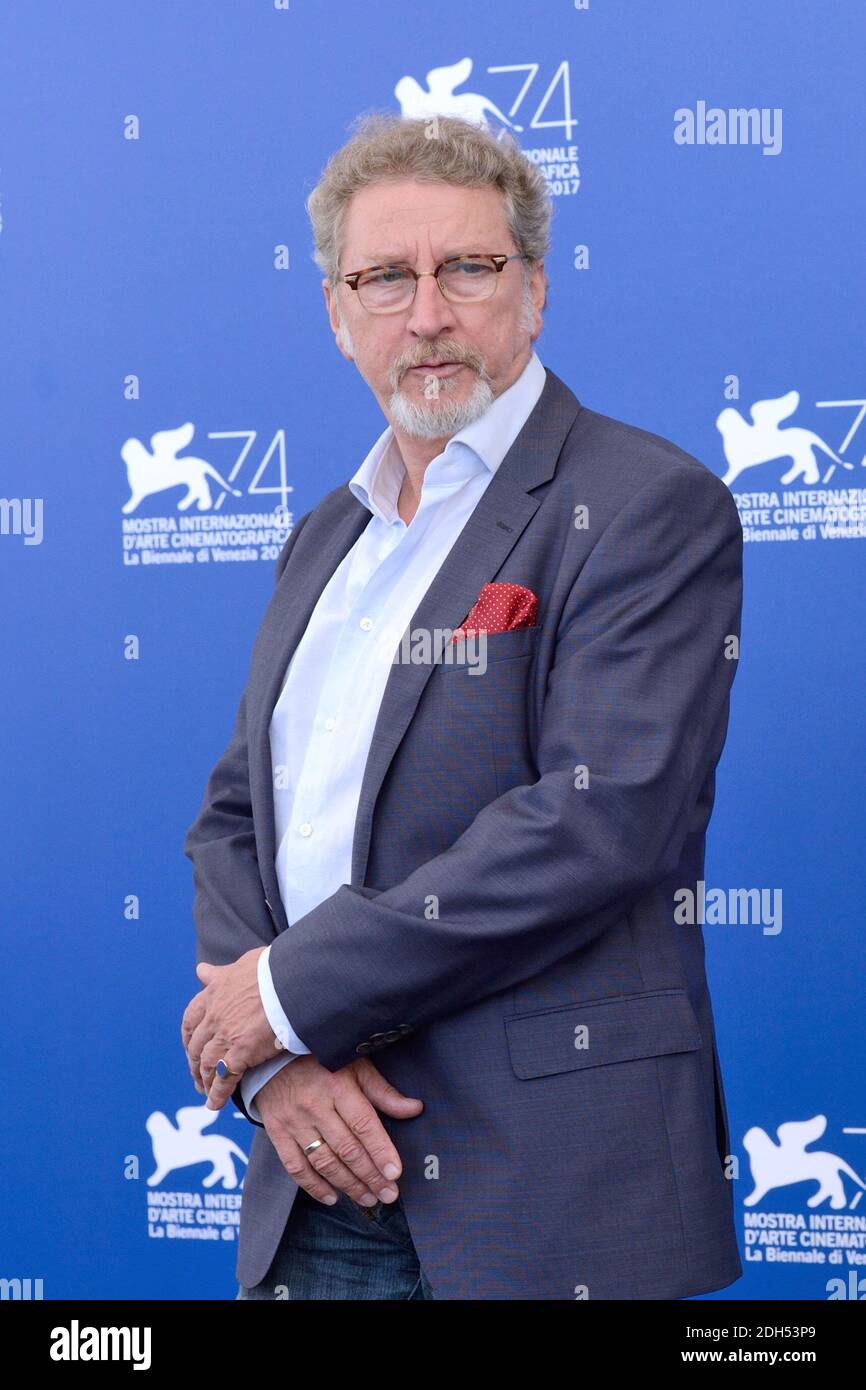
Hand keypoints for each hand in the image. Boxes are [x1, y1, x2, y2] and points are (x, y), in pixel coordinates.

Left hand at [181, 948, 276, 1108]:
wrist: (293, 980)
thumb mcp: (242, 964)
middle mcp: (214, 1015)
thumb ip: (221, 973)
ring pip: (207, 1064)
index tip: (190, 1046)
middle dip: (195, 1062)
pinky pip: (224, 1078)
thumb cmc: (274, 969)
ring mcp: (226, 1035)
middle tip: (198, 1074)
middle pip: (196, 1045)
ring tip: (206, 1092)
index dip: (189, 1036)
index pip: (191, 1018)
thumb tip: (202, 971)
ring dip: (204, 1080)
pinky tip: (214, 1104)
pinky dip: (217, 1094)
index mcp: (214, 993)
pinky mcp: (241, 1052)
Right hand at [256, 1055, 423, 1207]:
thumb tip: (415, 1108)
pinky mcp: (277, 1132)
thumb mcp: (355, 1066)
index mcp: (338, 1086)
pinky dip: (313, 1186)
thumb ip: (382, 1091)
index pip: (364, 1125)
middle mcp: (315, 1106)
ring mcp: (294, 1121)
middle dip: (370, 1176)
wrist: (270, 1054)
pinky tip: (332, 1197)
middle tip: (388, 1195)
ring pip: (324, 1161)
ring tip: (368, 1199)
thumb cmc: (321, 1060)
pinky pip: (295, 1166)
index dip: (380, 1151)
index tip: (395, 1173)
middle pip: (346, 1149)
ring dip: (348, 1185)